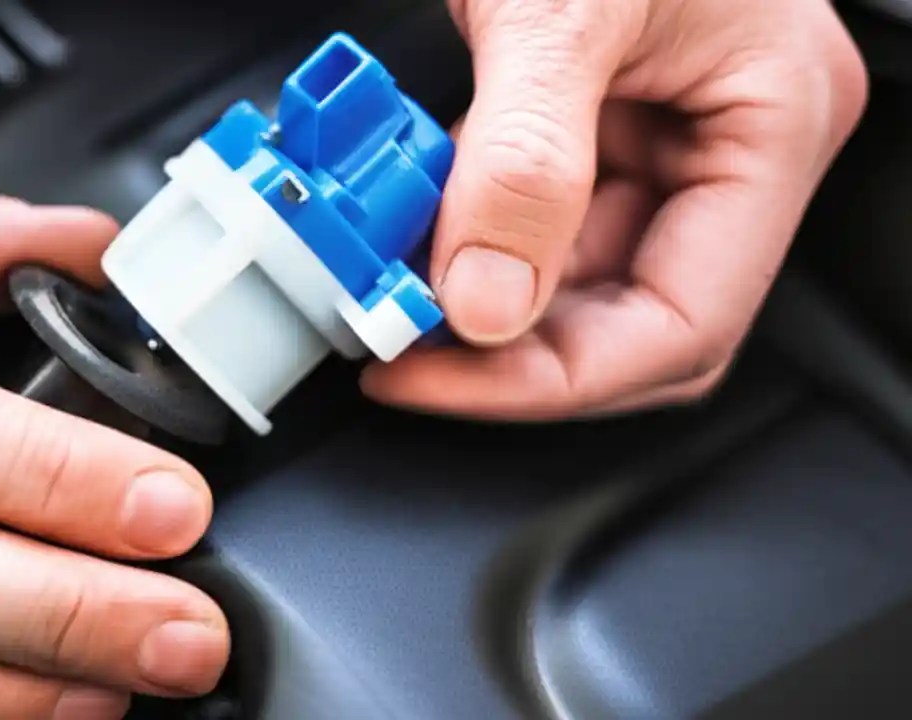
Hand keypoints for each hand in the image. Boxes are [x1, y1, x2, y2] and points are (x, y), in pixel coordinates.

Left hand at [364, 0, 867, 418]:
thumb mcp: (564, 9)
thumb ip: (527, 159)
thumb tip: (483, 299)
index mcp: (776, 124)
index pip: (683, 324)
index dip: (553, 376)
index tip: (436, 373)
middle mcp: (727, 146)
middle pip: (626, 319)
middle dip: (508, 348)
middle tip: (399, 342)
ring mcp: (660, 138)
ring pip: (571, 279)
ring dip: (474, 296)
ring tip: (387, 284)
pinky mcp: (593, 125)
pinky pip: (533, 220)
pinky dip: (464, 238)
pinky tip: (408, 233)